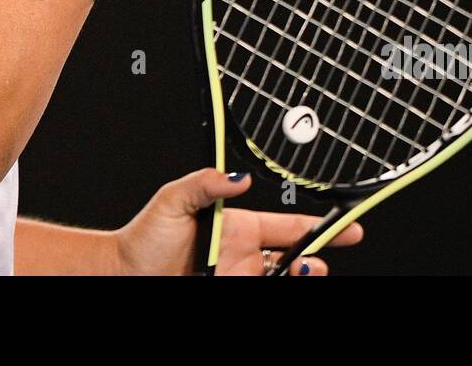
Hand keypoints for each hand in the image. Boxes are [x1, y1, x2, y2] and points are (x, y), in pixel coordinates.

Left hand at [111, 168, 363, 274]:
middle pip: (294, 259)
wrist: (121, 273)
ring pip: (283, 280)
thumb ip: (204, 184)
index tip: (350, 228)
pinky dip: (278, 286)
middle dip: (316, 258)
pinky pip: (263, 290)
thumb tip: (238, 177)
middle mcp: (244, 258)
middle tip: (319, 260)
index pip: (288, 227)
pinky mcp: (230, 293)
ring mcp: (238, 279)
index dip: (320, 228)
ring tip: (304, 269)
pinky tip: (281, 278)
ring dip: (299, 276)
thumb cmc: (143, 238)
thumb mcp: (173, 200)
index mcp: (239, 229)